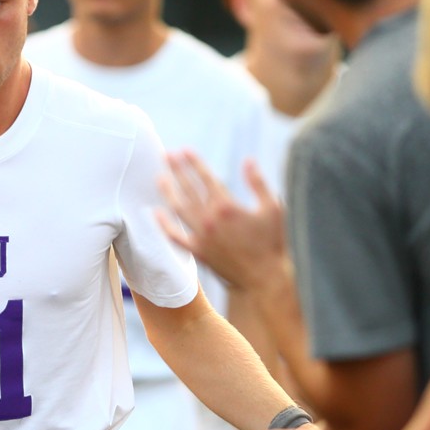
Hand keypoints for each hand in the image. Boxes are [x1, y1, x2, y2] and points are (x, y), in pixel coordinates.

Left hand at [158, 152, 288, 292]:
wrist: (264, 279)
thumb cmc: (273, 243)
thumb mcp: (273, 209)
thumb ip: (258, 183)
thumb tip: (248, 160)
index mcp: (227, 207)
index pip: (206, 178)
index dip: (194, 163)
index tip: (184, 150)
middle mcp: (210, 220)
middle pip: (188, 189)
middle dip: (177, 170)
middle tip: (166, 155)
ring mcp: (201, 236)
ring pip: (179, 209)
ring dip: (168, 192)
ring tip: (160, 178)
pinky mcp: (198, 252)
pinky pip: (176, 237)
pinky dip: (165, 225)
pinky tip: (156, 213)